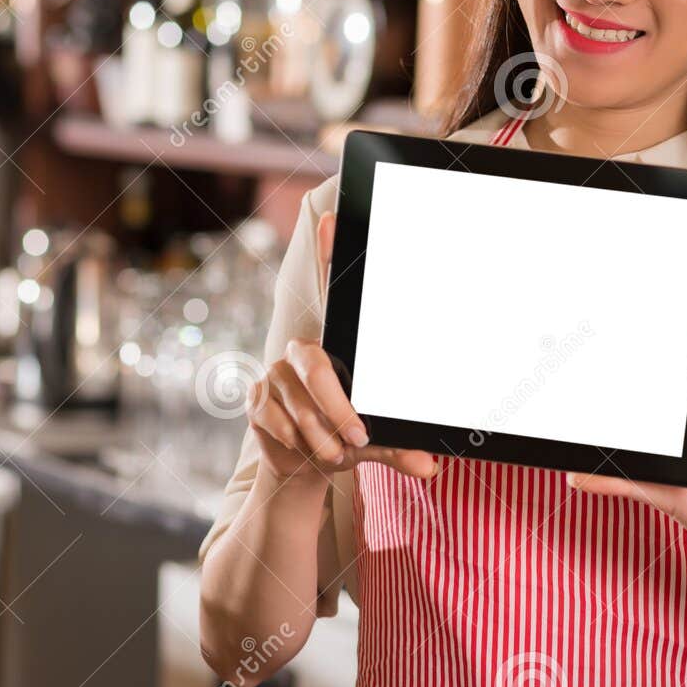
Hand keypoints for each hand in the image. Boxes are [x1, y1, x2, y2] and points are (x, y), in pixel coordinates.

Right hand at [246, 211, 437, 482]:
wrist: (303, 466)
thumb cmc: (344, 438)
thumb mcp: (377, 441)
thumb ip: (399, 448)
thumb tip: (430, 466)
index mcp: (334, 348)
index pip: (330, 294)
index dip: (325, 253)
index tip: (328, 219)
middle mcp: (300, 352)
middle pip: (317, 368)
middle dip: (338, 408)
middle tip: (358, 437)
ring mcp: (274, 374)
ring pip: (301, 406)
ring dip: (322, 438)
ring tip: (338, 455)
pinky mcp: (255, 399)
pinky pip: (280, 423)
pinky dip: (300, 446)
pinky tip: (307, 451)